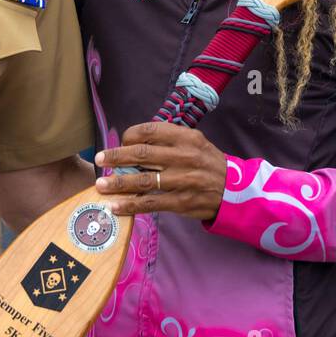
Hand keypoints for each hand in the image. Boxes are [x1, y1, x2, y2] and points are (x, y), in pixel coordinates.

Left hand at [94, 121, 227, 221]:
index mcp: (186, 137)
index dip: (130, 135)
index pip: (151, 130)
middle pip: (142, 154)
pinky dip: (131, 205)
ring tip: (101, 186)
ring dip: (119, 183)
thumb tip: (135, 142)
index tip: (120, 142)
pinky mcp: (181, 202)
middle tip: (100, 159)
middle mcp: (184, 156)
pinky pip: (151, 203)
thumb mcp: (195, 143)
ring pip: (144, 180)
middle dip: (116, 156)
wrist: (235, 191)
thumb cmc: (209, 164)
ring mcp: (183, 180)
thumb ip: (169, 140)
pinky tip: (116, 206)